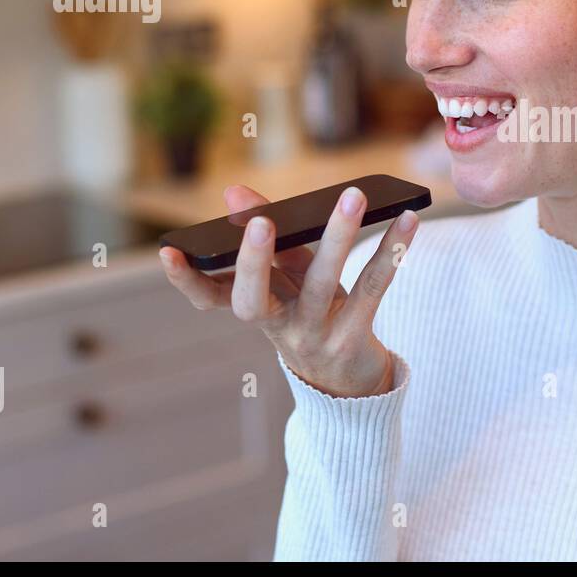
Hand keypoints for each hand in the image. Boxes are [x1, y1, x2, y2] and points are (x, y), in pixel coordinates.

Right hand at [159, 184, 417, 396]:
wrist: (351, 382)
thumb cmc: (313, 316)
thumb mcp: (289, 281)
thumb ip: (271, 239)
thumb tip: (236, 193)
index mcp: (255, 311)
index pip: (209, 298)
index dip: (186, 279)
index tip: (168, 251)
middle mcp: (278, 329)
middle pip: (257, 299)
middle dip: (255, 260)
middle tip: (260, 221)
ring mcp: (315, 338)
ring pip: (321, 286)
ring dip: (337, 237)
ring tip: (353, 197)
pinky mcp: (354, 339)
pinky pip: (373, 289)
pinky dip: (391, 251)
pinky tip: (408, 220)